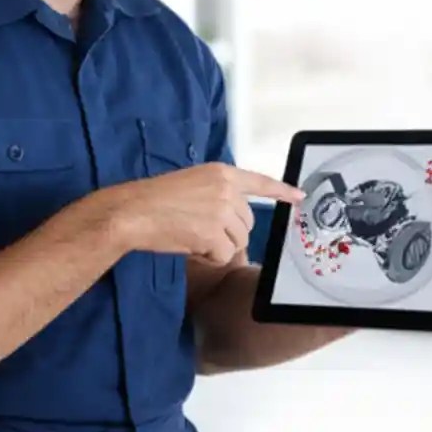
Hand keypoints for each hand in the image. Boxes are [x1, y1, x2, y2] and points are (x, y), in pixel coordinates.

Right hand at [108, 163, 304, 265]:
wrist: (132, 212)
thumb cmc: (152, 200)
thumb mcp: (190, 184)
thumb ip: (216, 194)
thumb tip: (234, 217)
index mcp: (220, 173)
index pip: (259, 181)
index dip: (282, 191)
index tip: (299, 197)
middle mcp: (226, 189)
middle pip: (247, 223)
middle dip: (229, 233)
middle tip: (199, 230)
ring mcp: (222, 211)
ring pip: (238, 241)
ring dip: (218, 247)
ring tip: (190, 236)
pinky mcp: (214, 233)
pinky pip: (224, 256)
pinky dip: (209, 258)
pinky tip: (189, 247)